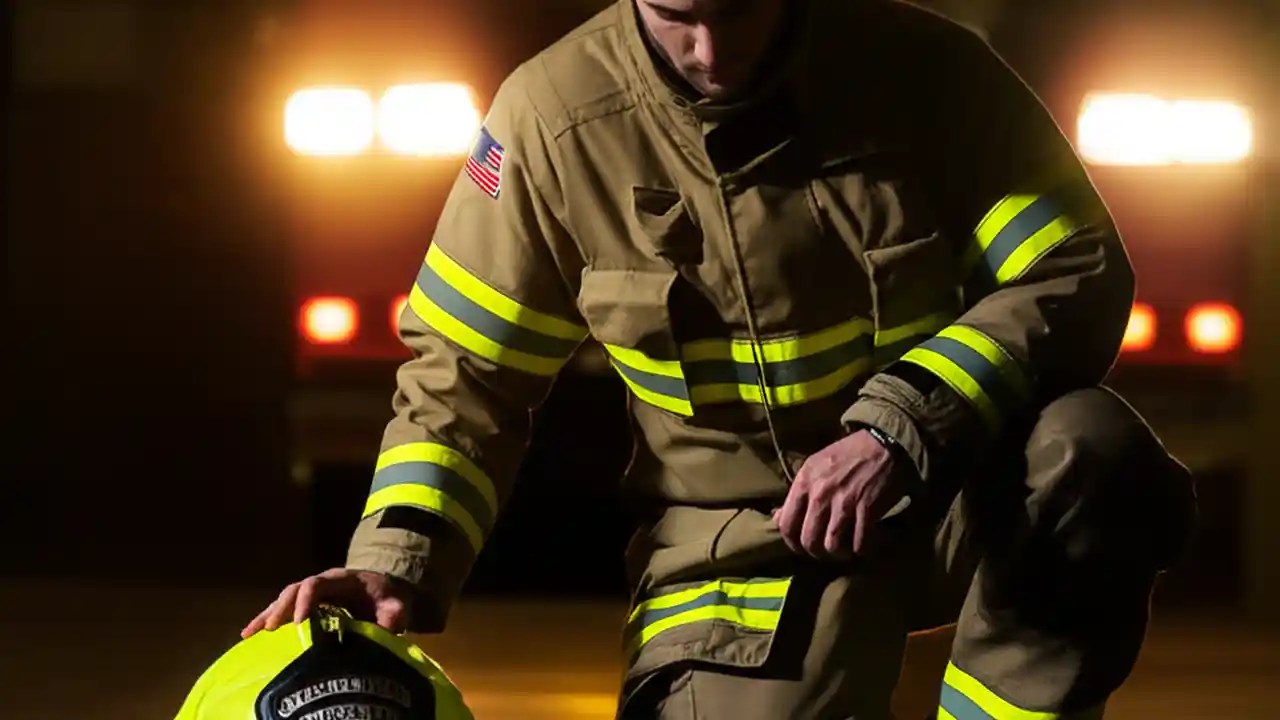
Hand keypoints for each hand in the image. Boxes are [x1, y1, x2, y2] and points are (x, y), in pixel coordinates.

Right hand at [241, 568, 413, 637]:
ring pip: (283, 600)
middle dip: (282, 608)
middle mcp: (322, 583)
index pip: (318, 584)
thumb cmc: (387, 598)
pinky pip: (282, 611)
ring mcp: (311, 594)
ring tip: (248, 634)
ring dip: (267, 616)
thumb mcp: (396, 606)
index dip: (307, 600)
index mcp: (341, 580)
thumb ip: (392, 616)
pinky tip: (248, 637)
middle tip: (271, 629)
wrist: (385, 592)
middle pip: (295, 590)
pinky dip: (266, 621)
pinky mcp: (305, 606)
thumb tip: (385, 630)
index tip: (300, 621)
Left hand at [774, 429, 912, 559]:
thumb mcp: (815, 466)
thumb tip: (777, 517)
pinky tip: (864, 545)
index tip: (802, 547)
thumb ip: (797, 493)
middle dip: (817, 553)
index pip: (786, 525)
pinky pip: (860, 543)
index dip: (792, 543)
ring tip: (846, 551)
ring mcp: (844, 503)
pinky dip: (862, 550)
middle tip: (827, 552)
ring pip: (832, 546)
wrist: (884, 442)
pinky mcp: (867, 509)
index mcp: (804, 482)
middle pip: (809, 541)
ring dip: (839, 555)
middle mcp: (820, 494)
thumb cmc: (848, 454)